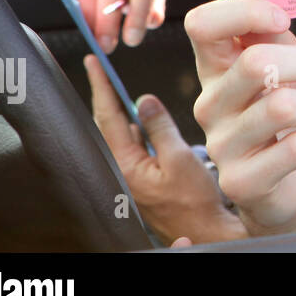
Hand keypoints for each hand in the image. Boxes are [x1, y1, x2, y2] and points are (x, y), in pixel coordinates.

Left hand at [85, 54, 246, 245]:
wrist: (202, 232)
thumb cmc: (195, 203)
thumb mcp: (180, 159)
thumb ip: (160, 128)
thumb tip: (145, 101)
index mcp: (126, 165)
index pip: (108, 117)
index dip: (101, 86)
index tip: (93, 63)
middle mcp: (121, 172)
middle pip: (108, 125)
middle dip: (105, 95)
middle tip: (102, 69)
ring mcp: (129, 177)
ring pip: (120, 136)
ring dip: (121, 112)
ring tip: (121, 89)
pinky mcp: (140, 181)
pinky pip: (132, 148)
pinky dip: (135, 129)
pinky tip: (143, 120)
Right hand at [185, 0, 295, 237]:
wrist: (281, 182)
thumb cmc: (281, 110)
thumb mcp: (279, 65)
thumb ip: (274, 37)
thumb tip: (277, 17)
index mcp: (214, 68)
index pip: (201, 24)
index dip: (247, 11)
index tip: (282, 21)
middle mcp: (209, 104)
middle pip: (257, 62)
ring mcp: (221, 145)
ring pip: (283, 105)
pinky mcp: (241, 182)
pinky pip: (295, 147)